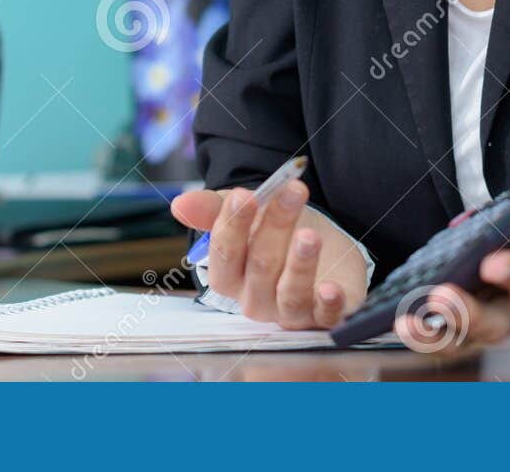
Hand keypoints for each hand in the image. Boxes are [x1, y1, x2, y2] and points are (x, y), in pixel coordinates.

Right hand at [170, 181, 369, 329]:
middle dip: (276, 225)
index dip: (233, 226)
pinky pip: (326, 316)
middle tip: (292, 191)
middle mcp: (257, 300)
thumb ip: (214, 209)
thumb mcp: (248, 214)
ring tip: (309, 235)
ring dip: (300, 264)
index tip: (244, 195)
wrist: (321, 246)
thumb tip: (179, 204)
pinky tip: (331, 288)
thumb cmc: (277, 232)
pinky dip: (329, 304)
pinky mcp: (325, 315)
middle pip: (261, 266)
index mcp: (232, 277)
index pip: (224, 257)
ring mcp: (291, 311)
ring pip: (290, 293)